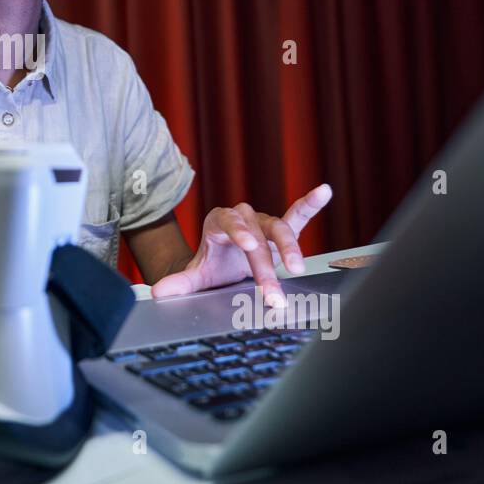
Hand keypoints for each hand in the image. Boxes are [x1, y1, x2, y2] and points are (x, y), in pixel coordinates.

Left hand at [150, 183, 332, 306]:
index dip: (239, 232)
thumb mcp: (196, 277)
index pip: (228, 223)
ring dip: (290, 248)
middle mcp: (242, 218)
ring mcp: (263, 222)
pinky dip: (311, 203)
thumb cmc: (212, 267)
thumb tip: (159, 292)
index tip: (249, 245)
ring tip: (297, 268)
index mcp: (218, 223)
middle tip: (270, 290)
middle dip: (264, 264)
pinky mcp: (282, 229)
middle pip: (256, 236)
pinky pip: (298, 214)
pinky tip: (324, 191)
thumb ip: (179, 284)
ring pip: (279, 229)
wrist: (224, 264)